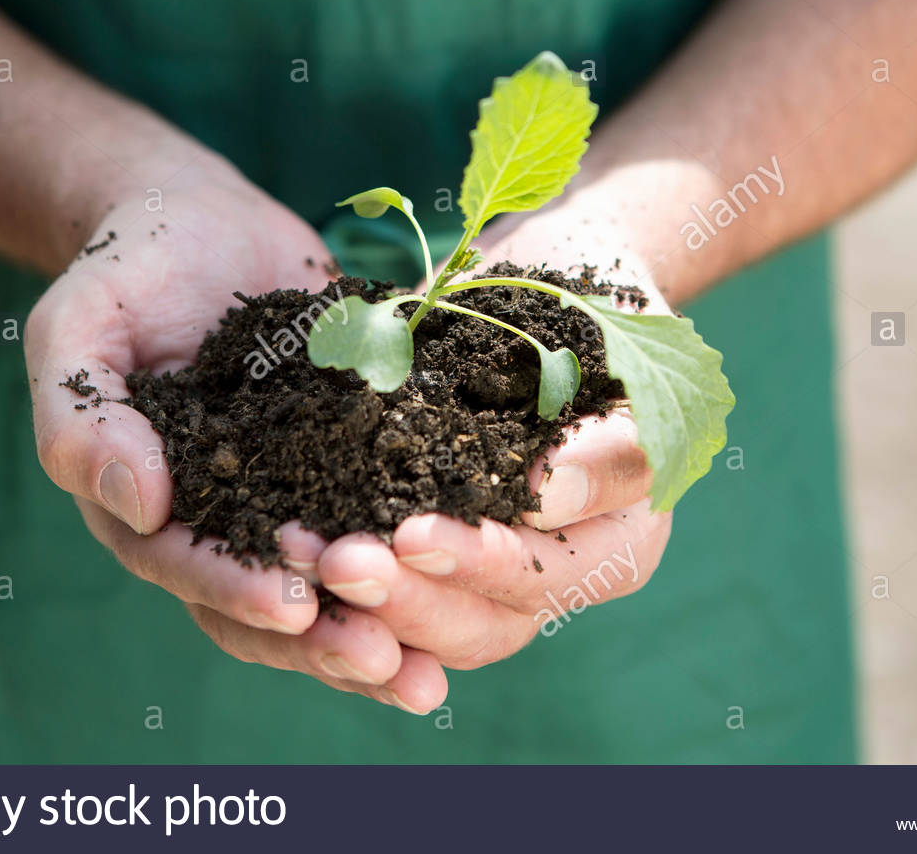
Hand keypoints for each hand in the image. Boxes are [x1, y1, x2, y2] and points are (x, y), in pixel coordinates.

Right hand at [24, 163, 445, 710]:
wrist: (199, 220)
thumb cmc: (125, 267)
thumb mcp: (78, 326)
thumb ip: (81, 416)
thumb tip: (136, 505)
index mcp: (149, 503)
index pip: (187, 566)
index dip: (237, 591)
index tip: (294, 605)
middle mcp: (223, 514)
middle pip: (267, 602)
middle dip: (324, 641)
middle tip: (389, 666)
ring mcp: (290, 490)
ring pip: (333, 582)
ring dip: (382, 627)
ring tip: (434, 673)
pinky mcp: (349, 455)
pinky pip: (385, 516)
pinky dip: (423, 555)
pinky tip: (477, 576)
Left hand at [316, 210, 673, 668]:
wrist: (556, 291)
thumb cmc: (609, 322)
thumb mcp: (632, 364)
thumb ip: (614, 442)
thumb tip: (549, 496)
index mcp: (615, 549)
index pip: (542, 577)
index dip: (478, 564)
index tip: (412, 537)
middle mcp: (552, 578)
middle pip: (479, 625)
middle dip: (404, 599)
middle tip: (335, 563)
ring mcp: (487, 575)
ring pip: (426, 625)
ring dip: (359, 602)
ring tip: (296, 557)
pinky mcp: (431, 556)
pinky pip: (387, 591)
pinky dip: (335, 582)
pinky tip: (284, 553)